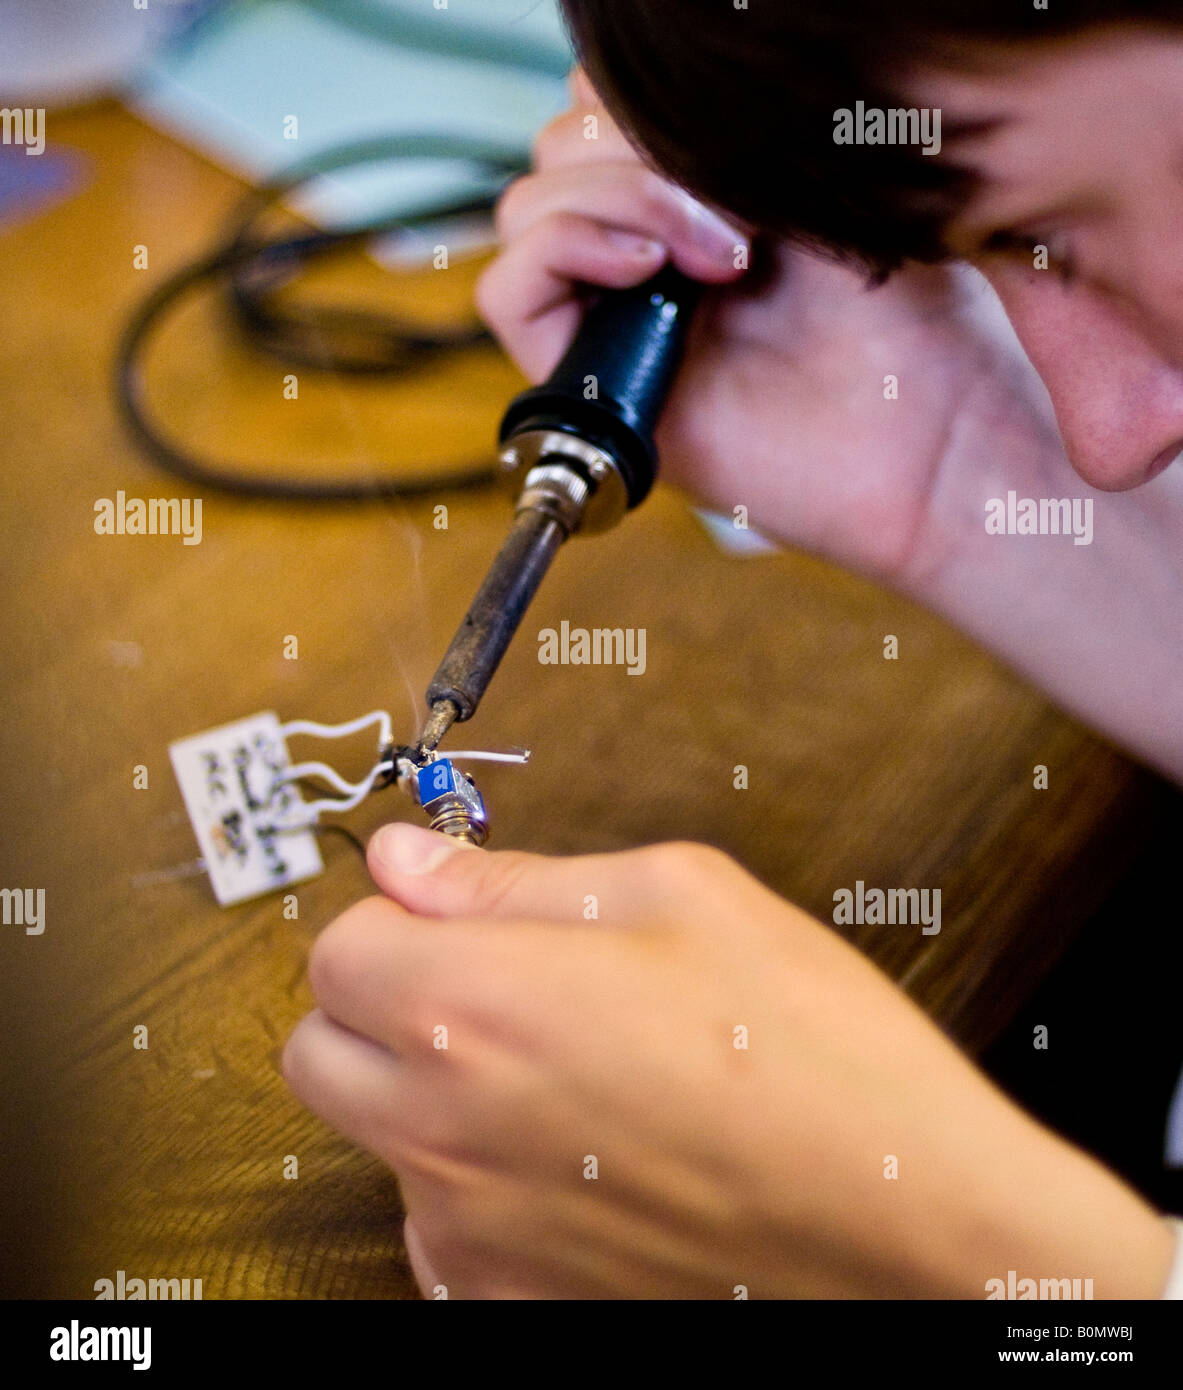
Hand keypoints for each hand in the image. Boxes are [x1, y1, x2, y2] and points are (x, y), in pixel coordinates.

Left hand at [283, 824, 1173, 1298]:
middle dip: (379, 1002)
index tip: (448, 914)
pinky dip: (477, 1182)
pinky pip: (439, 1224)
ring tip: (558, 1073)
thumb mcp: (677, 898)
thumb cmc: (812, 1052)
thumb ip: (515, 878)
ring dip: (429, 1093)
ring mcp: (472, 1226)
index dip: (394, 917)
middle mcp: (446, 1126)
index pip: (335, 949)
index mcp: (475, 1005)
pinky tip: (574, 1153)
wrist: (906, 1219)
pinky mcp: (511, 1294)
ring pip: (378, 1137)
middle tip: (482, 984)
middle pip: (320, 1048)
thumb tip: (411, 860)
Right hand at [476, 68, 1057, 588]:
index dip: (639, 100)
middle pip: (557, 148)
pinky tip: (648, 273)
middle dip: (636, 150)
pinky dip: (565, 250)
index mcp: (688, 200)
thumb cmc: (902, 318)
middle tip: (738, 215)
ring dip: (618, 200)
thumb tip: (621, 97)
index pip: (595, 105)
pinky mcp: (592, 382)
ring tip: (719, 256)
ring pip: (528, 205)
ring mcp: (612, 316)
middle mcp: (638, 255)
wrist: (926, 436)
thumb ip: (717, 136)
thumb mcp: (811, 184)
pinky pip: (508, 290)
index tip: (735, 143)